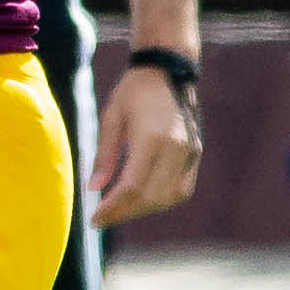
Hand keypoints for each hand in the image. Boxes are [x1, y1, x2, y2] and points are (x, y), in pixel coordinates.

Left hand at [90, 66, 201, 226]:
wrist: (169, 70)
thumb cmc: (134, 90)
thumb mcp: (111, 116)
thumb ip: (103, 155)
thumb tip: (94, 189)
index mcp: (152, 137)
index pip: (132, 186)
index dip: (113, 208)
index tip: (94, 219)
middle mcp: (176, 148)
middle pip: (151, 197)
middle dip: (125, 213)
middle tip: (102, 219)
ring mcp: (190, 153)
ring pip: (167, 198)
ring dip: (142, 209)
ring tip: (119, 210)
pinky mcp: (196, 154)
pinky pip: (180, 190)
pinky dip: (160, 200)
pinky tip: (141, 200)